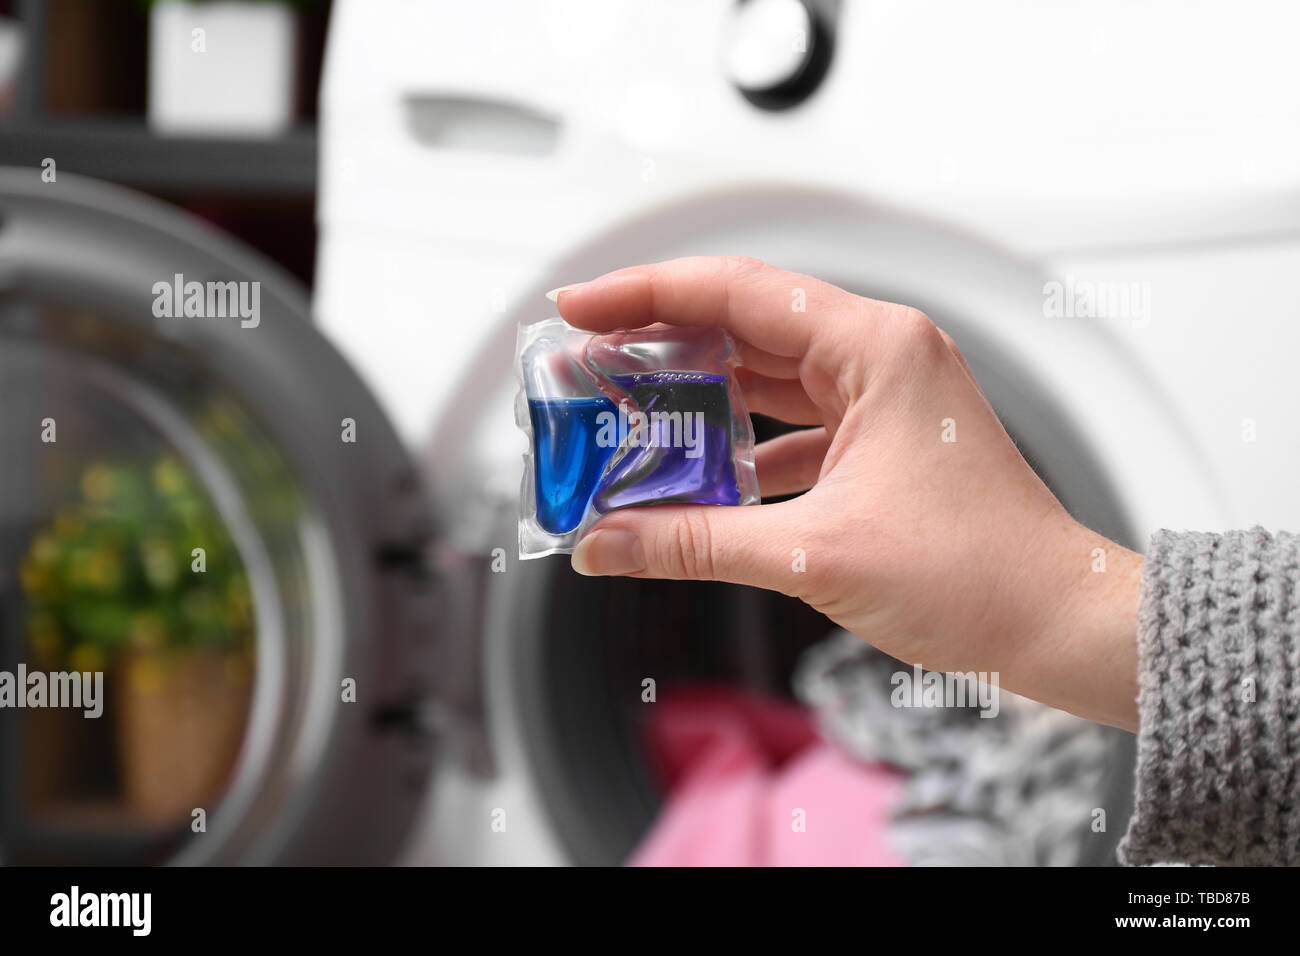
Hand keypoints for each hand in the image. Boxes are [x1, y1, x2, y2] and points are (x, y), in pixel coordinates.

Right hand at [557, 257, 1142, 730]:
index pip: (737, 292)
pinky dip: (739, 444)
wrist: (1055, 621)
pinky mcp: (881, 440)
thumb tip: (607, 542)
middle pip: (745, 326)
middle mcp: (882, 356)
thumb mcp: (813, 555)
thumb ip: (695, 543)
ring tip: (624, 413)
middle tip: (586, 364)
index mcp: (876, 348)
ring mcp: (883, 397)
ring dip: (697, 396)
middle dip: (660, 345)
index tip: (579, 309)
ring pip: (765, 375)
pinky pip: (791, 424)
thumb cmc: (978, 573)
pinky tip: (693, 473)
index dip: (645, 294)